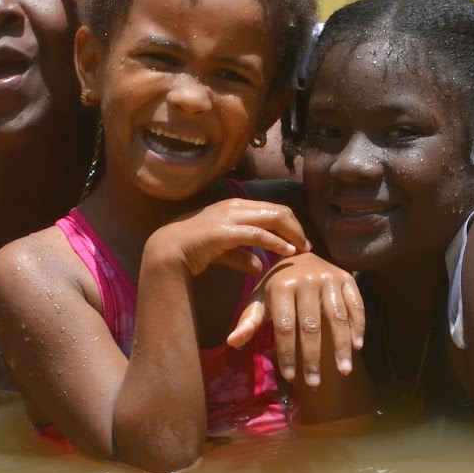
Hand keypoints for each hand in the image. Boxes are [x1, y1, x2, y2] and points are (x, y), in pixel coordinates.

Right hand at [145, 198, 308, 278]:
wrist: (167, 250)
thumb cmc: (192, 248)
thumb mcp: (222, 250)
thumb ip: (241, 255)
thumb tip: (258, 266)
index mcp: (234, 207)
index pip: (271, 209)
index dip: (290, 224)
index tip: (299, 242)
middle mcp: (235, 206)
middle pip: (278, 210)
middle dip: (296, 228)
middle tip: (306, 245)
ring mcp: (230, 216)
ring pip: (272, 217)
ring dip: (291, 233)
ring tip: (301, 249)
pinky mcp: (226, 230)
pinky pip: (258, 234)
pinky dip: (276, 242)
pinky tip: (287, 252)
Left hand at [227, 253, 363, 386]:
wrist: (300, 254)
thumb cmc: (277, 284)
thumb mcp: (260, 299)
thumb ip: (249, 320)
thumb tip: (233, 342)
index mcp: (281, 286)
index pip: (285, 327)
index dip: (287, 353)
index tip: (290, 376)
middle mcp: (306, 281)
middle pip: (311, 326)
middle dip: (312, 358)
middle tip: (314, 383)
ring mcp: (329, 278)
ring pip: (337, 318)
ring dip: (341, 347)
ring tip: (343, 371)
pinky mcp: (347, 278)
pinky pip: (356, 305)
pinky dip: (358, 326)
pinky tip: (357, 347)